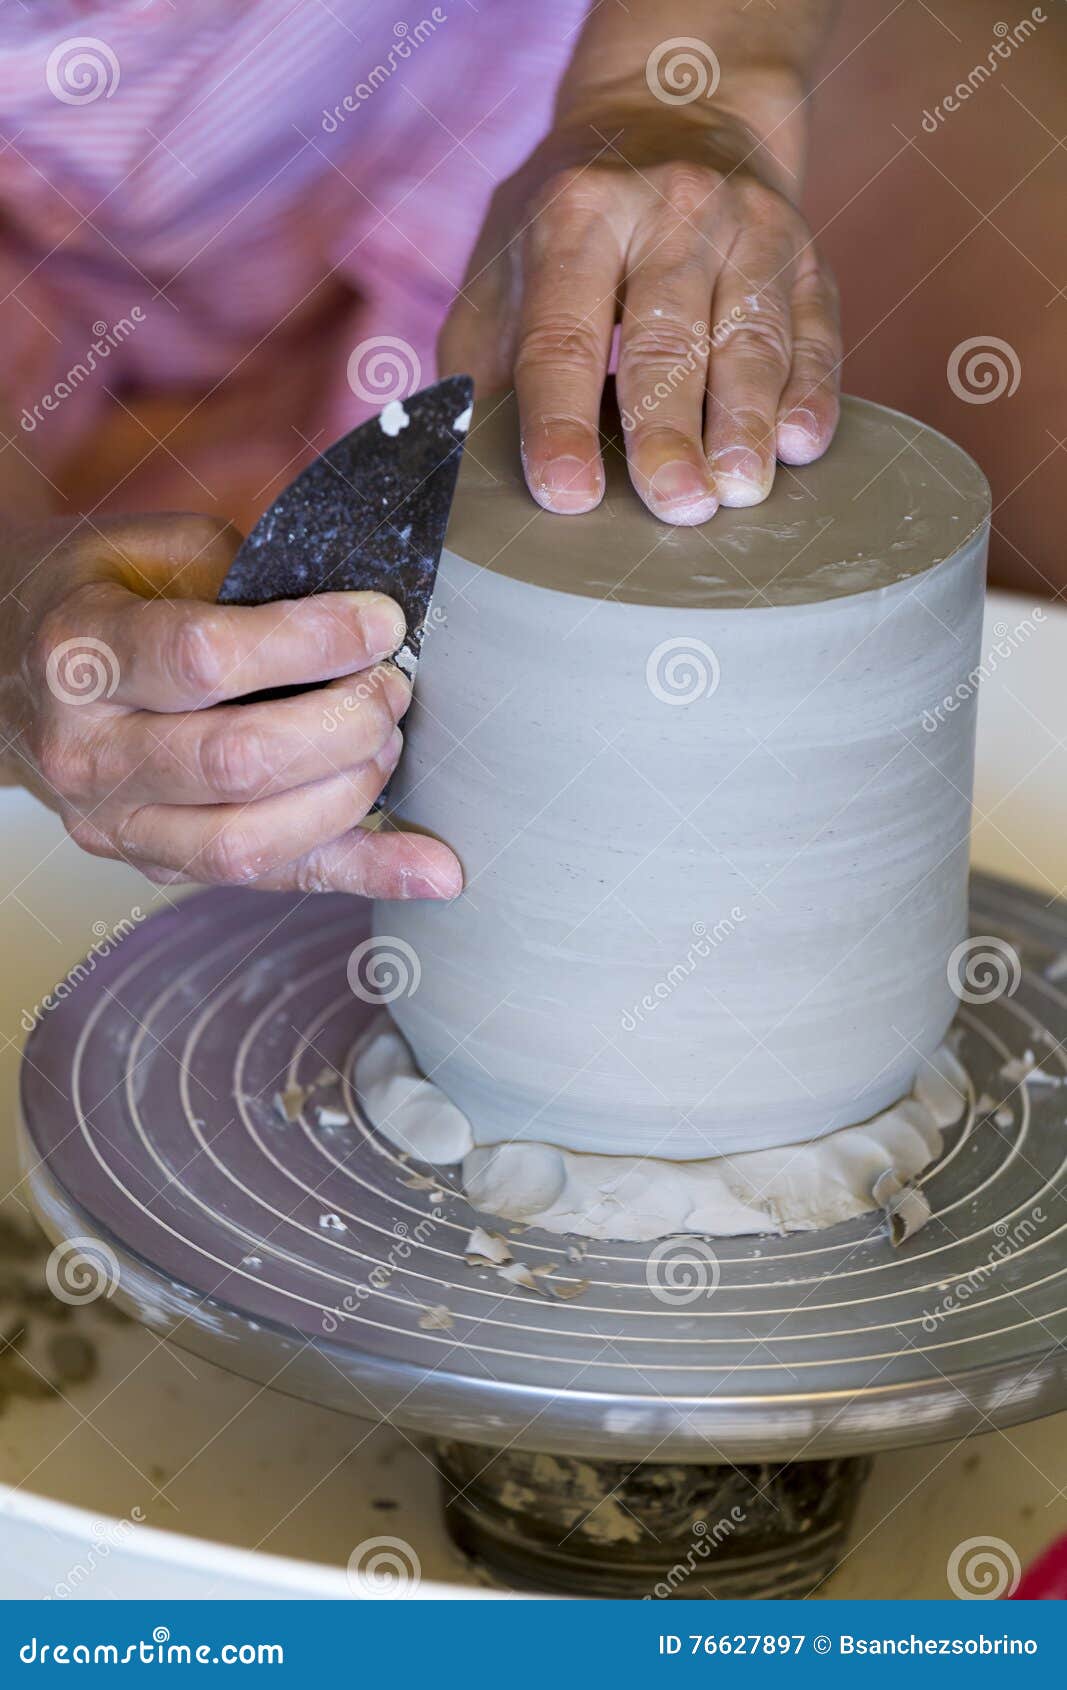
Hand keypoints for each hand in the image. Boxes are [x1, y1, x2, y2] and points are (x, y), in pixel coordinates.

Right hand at [1, 513, 461, 897]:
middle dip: (345, 722)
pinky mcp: (157, 868)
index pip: (206, 660)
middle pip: (237, 761)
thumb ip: (245, 576)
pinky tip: (436, 869)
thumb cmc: (97, 597)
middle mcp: (90, 755)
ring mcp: (117, 826)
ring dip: (350, 794)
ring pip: (250, 842)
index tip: (383, 622)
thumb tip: (363, 622)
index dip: (312, 641)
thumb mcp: (149, 551)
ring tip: (388, 743)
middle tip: (392, 684)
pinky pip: (271, 883)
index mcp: (82, 654)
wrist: (2, 674)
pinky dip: (363, 875)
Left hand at [440, 103, 839, 524]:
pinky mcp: (807, 255)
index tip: (569, 493)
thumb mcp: (505, 265)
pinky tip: (801, 444)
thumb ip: (484, 363)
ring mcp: (748, 228)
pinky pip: (816, 331)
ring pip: (752, 336)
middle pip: (667, 338)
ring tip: (740, 490)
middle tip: (676, 505)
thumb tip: (467, 468)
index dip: (562, 420)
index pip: (563, 335)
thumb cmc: (572, 224)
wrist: (681, 112)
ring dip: (747, 421)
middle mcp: (668, 210)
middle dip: (670, 430)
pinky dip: (812, 392)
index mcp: (575, 214)